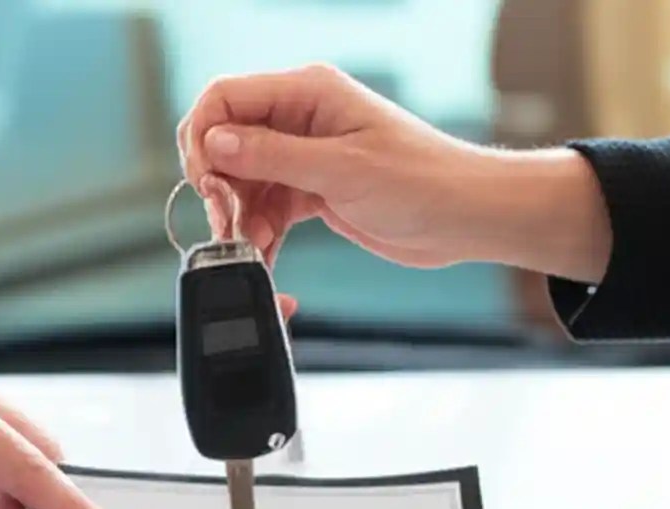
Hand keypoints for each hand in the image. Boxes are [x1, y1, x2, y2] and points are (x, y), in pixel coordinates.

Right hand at [177, 64, 611, 284]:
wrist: (465, 218)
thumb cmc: (423, 181)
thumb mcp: (341, 169)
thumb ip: (273, 156)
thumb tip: (214, 144)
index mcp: (308, 92)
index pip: (226, 98)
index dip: (203, 137)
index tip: (206, 182)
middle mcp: (300, 118)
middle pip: (226, 143)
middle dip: (219, 186)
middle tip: (226, 223)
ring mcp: (305, 155)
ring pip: (243, 182)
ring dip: (239, 218)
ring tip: (253, 249)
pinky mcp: (312, 189)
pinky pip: (266, 208)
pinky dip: (260, 233)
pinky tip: (265, 255)